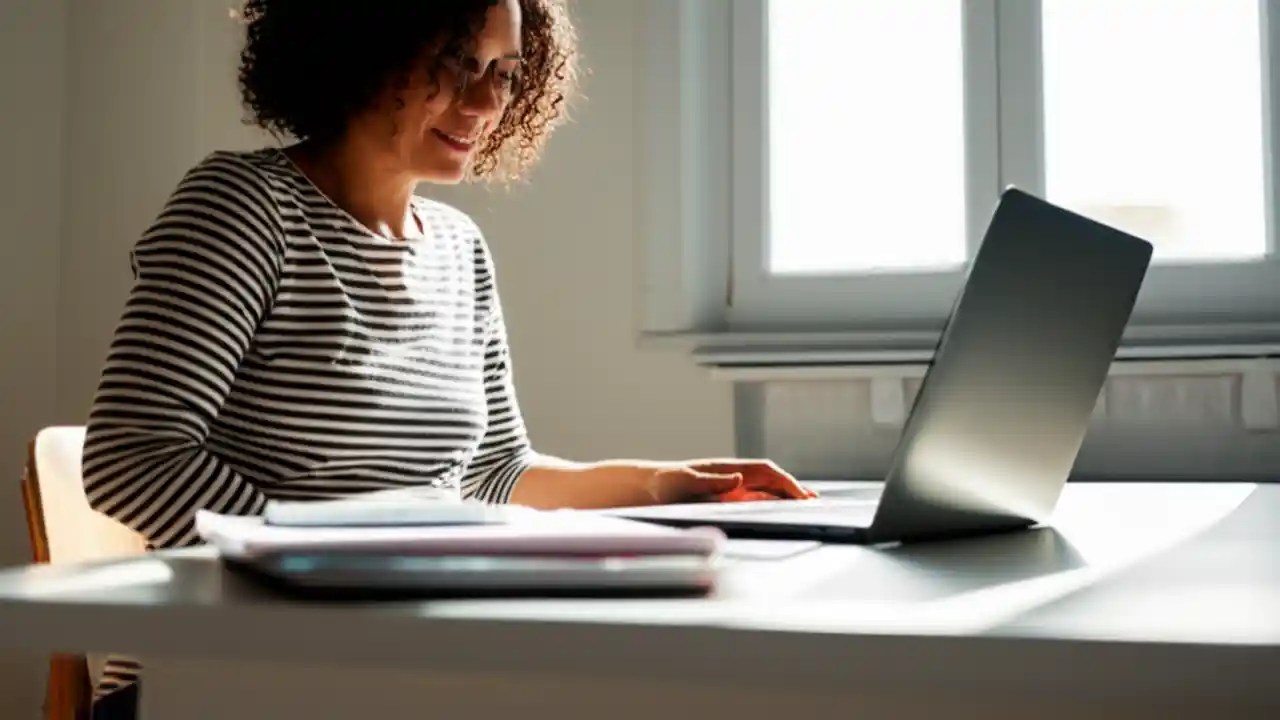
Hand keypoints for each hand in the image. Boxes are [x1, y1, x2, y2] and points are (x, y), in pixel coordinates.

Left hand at [646, 459, 816, 504]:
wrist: (644, 489)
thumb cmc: (662, 484)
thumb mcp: (683, 481)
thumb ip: (710, 481)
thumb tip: (740, 478)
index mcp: (726, 469)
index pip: (764, 471)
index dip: (784, 481)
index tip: (800, 494)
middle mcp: (732, 478)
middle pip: (771, 481)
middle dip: (793, 490)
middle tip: (815, 503)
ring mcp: (730, 490)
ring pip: (766, 493)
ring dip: (786, 499)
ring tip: (809, 508)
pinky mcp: (725, 501)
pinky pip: (754, 504)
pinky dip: (772, 507)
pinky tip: (783, 514)